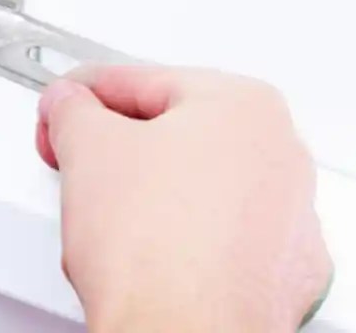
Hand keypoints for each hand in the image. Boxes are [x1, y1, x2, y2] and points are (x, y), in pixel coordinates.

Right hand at [37, 66, 331, 332]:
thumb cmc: (156, 250)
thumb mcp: (87, 148)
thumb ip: (73, 110)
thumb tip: (70, 106)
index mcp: (245, 106)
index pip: (145, 82)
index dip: (87, 96)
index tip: (65, 107)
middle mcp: (282, 156)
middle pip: (181, 134)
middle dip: (124, 148)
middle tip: (81, 162)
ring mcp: (290, 218)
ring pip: (204, 188)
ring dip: (156, 196)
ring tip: (113, 219)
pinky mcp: (283, 273)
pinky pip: (224, 240)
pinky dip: (189, 241)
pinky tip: (153, 254)